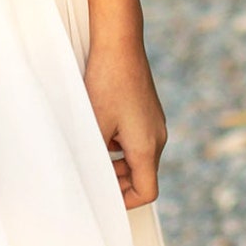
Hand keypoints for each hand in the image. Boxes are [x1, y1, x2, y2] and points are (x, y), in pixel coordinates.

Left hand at [85, 38, 166, 206]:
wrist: (119, 43)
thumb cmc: (106, 82)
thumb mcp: (94, 125)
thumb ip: (95, 156)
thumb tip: (88, 177)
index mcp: (146, 146)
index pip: (147, 192)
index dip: (125, 202)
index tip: (102, 196)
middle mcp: (156, 137)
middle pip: (142, 177)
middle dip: (117, 182)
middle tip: (90, 174)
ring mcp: (154, 123)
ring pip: (138, 158)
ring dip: (116, 163)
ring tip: (90, 152)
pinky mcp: (147, 111)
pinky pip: (136, 140)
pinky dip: (119, 145)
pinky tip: (98, 130)